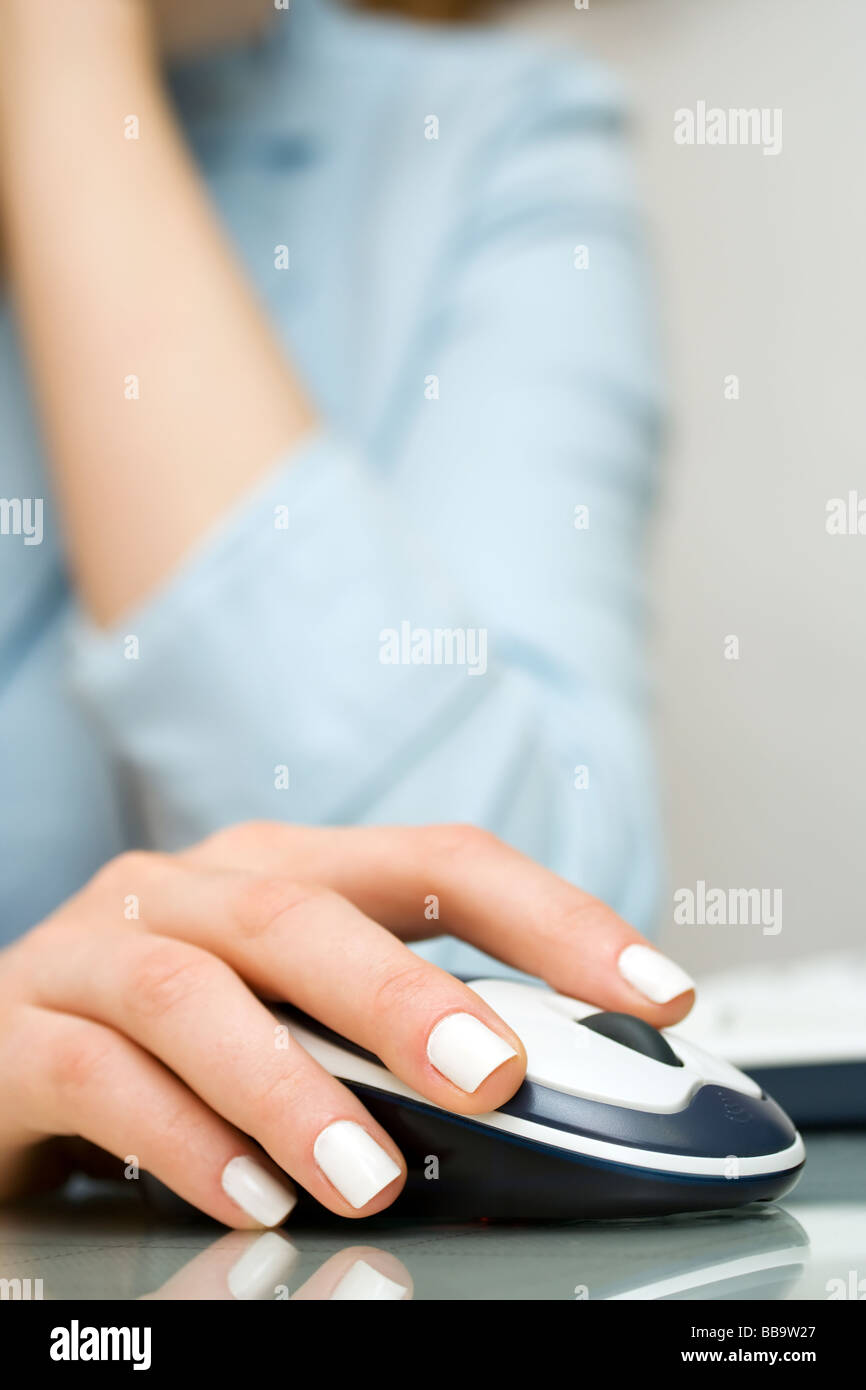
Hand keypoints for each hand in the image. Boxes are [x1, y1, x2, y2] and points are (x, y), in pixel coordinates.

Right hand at [0, 823, 693, 1222]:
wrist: (3, 1043)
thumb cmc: (165, 1028)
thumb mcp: (288, 1005)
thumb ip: (384, 1029)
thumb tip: (532, 1082)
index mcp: (282, 867)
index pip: (435, 862)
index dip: (552, 916)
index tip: (655, 987)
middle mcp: (191, 890)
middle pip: (305, 912)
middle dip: (407, 995)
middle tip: (498, 1081)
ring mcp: (96, 951)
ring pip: (193, 990)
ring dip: (290, 1082)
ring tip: (367, 1175)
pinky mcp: (18, 1032)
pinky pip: (100, 1075)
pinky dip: (182, 1139)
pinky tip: (247, 1197)